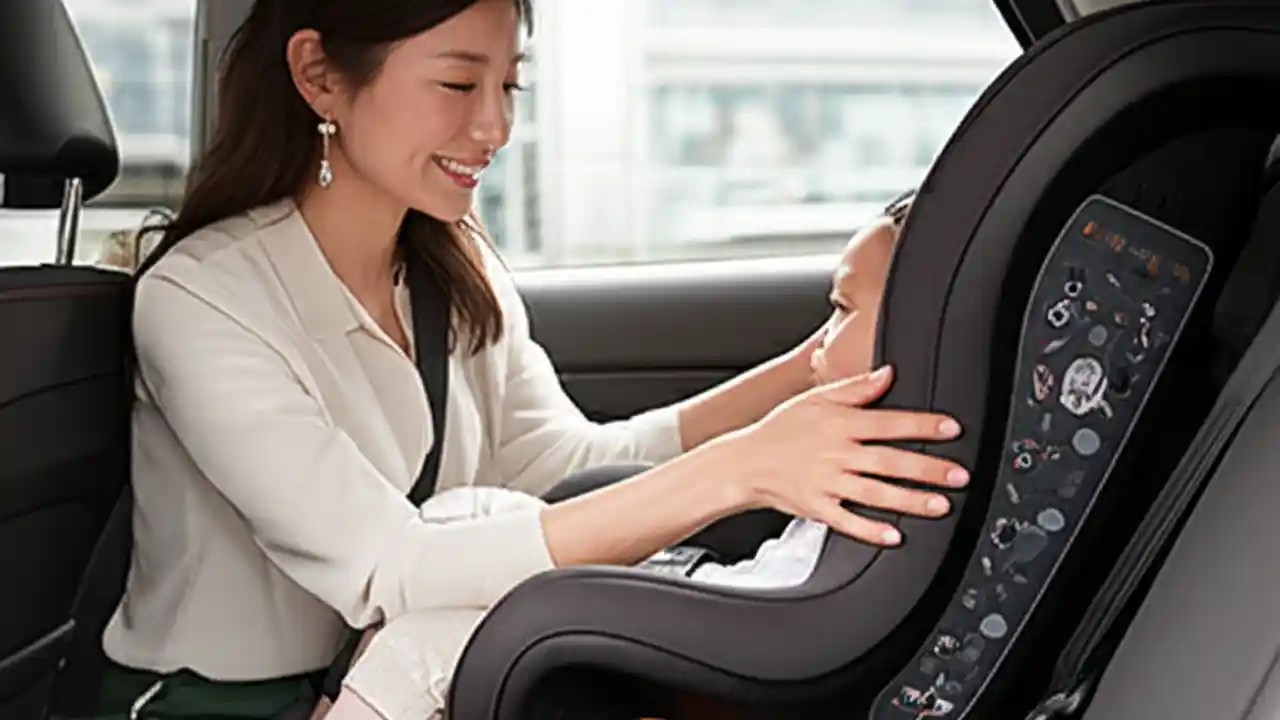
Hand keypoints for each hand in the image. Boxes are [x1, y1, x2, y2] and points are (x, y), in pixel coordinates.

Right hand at [715, 365, 967, 546]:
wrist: (743, 462)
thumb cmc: (780, 430)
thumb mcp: (815, 399)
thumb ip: (855, 389)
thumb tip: (888, 374)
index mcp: (840, 424)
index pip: (888, 422)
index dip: (922, 425)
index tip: (951, 428)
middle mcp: (836, 453)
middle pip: (888, 460)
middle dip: (927, 468)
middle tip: (959, 475)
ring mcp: (826, 483)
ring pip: (874, 492)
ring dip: (909, 500)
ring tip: (940, 505)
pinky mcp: (816, 508)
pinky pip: (847, 521)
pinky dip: (870, 530)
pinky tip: (894, 535)